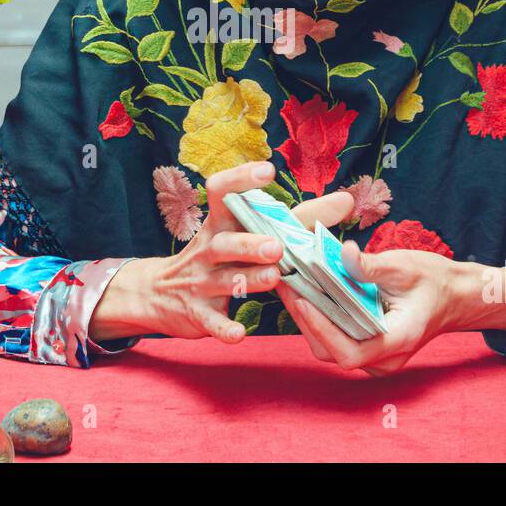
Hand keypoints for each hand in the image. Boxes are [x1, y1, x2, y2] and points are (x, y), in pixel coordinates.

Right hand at [95, 161, 353, 343]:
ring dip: (247, 278)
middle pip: (225, 242)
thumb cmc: (219, 255)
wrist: (160, 294)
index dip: (241, 179)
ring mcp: (201, 282)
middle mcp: (209, 248)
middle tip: (277, 246)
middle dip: (249, 243)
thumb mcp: (244, 232)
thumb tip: (346, 200)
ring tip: (273, 278)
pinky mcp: (198, 314)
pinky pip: (212, 321)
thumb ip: (296, 219)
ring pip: (223, 280)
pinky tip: (240, 334)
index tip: (268, 172)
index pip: (223, 192)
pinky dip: (225, 327)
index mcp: (221, 223)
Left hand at [276, 241, 473, 375]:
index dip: (323, 331)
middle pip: (332, 351)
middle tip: (285, 283)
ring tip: (290, 284)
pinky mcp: (367, 350)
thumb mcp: (405, 266)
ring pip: (330, 348)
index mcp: (397, 340)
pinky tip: (307, 292)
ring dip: (308, 318)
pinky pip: (336, 340)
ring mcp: (375, 359)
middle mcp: (384, 359)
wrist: (452, 296)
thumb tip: (344, 254)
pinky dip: (320, 318)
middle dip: (306, 319)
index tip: (302, 302)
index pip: (350, 352)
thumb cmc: (432, 281)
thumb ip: (373, 266)